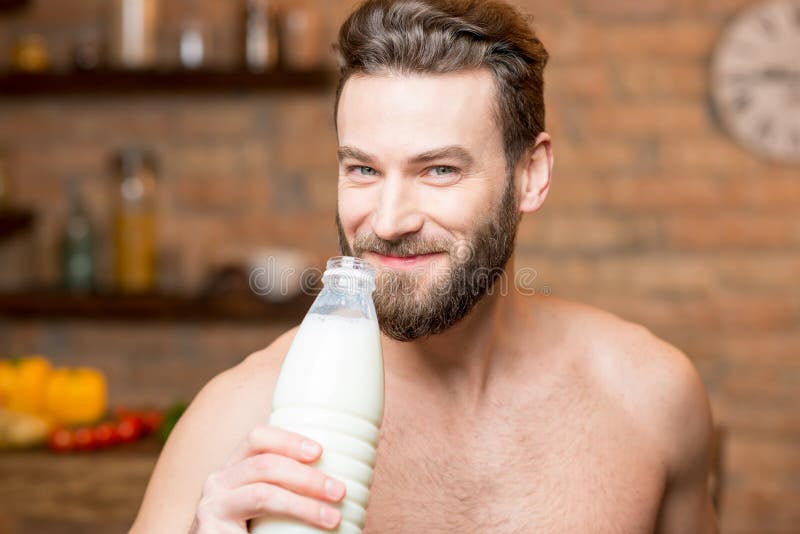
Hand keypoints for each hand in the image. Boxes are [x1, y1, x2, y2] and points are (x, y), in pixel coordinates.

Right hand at [189, 425, 346, 532]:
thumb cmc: (253, 529)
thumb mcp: (270, 502)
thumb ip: (291, 486)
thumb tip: (340, 483)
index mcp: (236, 467)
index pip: (258, 438)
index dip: (288, 439)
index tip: (320, 451)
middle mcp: (219, 481)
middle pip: (264, 464)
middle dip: (307, 476)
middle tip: (338, 491)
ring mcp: (212, 506)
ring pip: (263, 494)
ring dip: (303, 505)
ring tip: (332, 518)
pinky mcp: (211, 529)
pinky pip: (254, 518)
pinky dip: (287, 523)